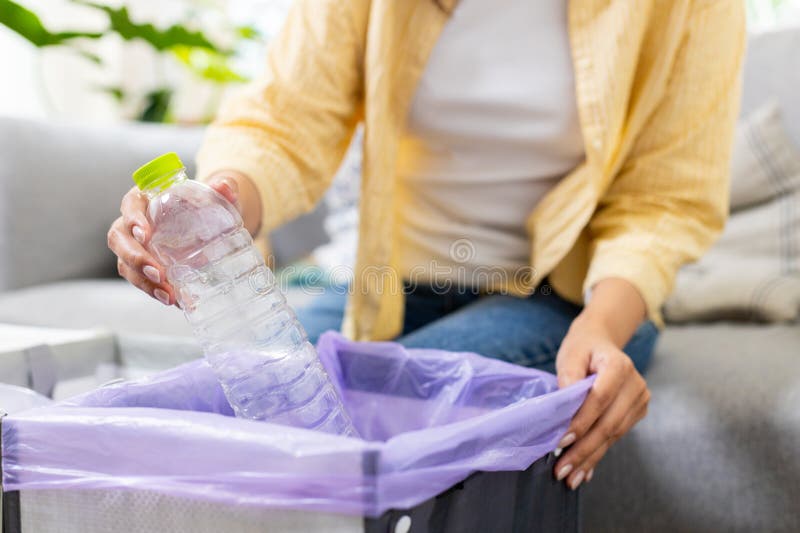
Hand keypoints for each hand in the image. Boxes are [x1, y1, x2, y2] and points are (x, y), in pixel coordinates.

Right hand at [107, 175, 240, 304]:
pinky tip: (173, 300)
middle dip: (135, 258)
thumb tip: (225, 186)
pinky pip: (140, 280)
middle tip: (158, 274)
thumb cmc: (204, 205)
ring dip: (144, 282)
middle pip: (120, 239)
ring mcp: (134, 247)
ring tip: (168, 295)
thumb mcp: (215, 197)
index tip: (145, 234)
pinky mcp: (142, 266)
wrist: (209, 224)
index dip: (133, 219)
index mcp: (145, 199)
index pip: (130, 205)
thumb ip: (222, 189)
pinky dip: (154, 291)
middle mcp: (132, 223)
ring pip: (125, 264)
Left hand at [552, 310, 649, 490]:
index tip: (561, 441)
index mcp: (619, 365)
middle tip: (562, 471)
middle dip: (584, 450)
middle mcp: (635, 384)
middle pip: (608, 423)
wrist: (600, 344)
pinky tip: (584, 471)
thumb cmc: (582, 349)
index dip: (581, 422)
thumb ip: (568, 377)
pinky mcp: (637, 413)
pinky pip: (615, 437)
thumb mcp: (570, 355)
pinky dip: (598, 454)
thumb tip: (563, 408)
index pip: (600, 398)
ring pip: (613, 435)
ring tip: (570, 477)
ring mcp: (640, 400)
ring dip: (590, 458)